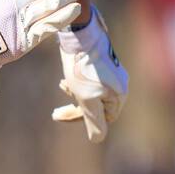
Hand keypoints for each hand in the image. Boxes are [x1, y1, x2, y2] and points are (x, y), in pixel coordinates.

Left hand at [51, 9, 128, 142]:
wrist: (80, 33)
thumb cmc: (84, 68)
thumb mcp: (87, 98)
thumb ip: (94, 121)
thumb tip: (97, 139)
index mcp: (120, 94)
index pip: (104, 119)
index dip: (84, 121)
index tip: (62, 115)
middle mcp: (119, 83)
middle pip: (97, 107)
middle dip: (76, 109)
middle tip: (54, 114)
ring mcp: (111, 72)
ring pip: (91, 93)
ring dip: (75, 95)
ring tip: (62, 85)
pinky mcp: (101, 62)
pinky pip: (89, 81)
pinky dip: (77, 83)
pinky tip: (65, 79)